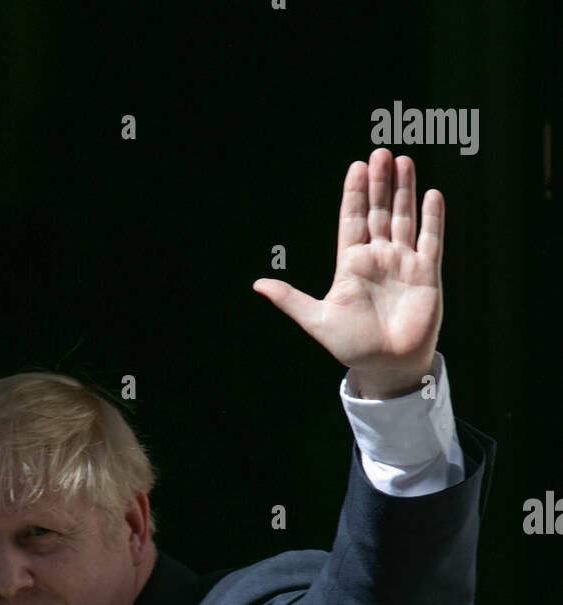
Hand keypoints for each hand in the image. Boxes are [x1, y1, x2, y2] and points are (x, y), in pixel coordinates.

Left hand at [252, 151, 443, 398]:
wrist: (387, 367)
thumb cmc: (351, 345)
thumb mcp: (316, 320)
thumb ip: (290, 299)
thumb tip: (258, 284)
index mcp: (351, 264)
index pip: (352, 220)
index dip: (355, 194)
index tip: (356, 167)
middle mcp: (378, 258)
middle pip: (379, 212)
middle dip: (380, 183)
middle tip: (380, 153)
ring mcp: (403, 263)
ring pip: (404, 219)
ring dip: (404, 191)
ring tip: (404, 162)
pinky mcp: (426, 274)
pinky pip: (431, 240)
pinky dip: (432, 218)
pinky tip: (431, 194)